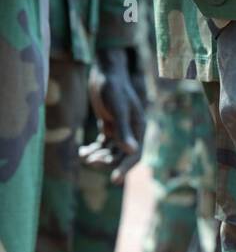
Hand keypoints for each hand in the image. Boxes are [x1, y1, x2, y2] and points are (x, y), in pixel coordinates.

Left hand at [85, 48, 146, 183]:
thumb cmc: (113, 87)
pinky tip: (82, 152)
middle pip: (120, 156)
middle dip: (106, 161)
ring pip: (110, 152)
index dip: (125, 169)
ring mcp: (120, 131)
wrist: (104, 71)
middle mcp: (131, 133)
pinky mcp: (109, 127)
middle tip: (90, 162)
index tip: (114, 180)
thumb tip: (131, 152)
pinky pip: (102, 145)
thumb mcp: (118, 108)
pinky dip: (93, 149)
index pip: (135, 155)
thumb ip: (124, 130)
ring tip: (83, 157)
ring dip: (98, 157)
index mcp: (138, 129)